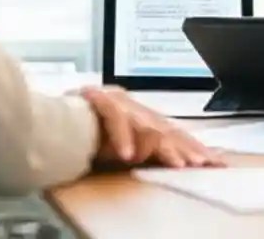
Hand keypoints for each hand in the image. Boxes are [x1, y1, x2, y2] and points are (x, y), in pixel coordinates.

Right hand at [78, 86, 223, 168]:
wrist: (48, 118)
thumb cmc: (84, 135)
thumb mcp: (120, 148)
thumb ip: (146, 149)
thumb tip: (179, 160)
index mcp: (142, 115)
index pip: (175, 132)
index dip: (195, 147)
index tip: (215, 162)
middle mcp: (134, 105)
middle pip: (166, 128)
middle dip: (185, 148)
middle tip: (201, 164)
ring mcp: (117, 100)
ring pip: (145, 124)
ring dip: (161, 147)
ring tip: (176, 164)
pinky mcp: (97, 99)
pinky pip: (113, 119)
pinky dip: (120, 138)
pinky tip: (128, 155)